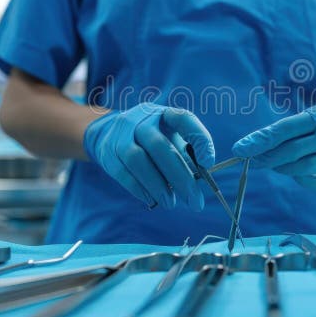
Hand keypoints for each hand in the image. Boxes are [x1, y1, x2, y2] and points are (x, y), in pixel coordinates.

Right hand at [84, 103, 212, 209]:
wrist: (110, 133)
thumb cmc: (152, 141)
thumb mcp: (171, 139)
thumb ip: (186, 156)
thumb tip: (201, 179)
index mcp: (164, 114)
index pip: (184, 119)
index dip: (199, 139)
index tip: (208, 163)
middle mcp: (141, 119)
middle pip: (159, 146)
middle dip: (179, 177)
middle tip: (193, 201)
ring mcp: (121, 134)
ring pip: (137, 159)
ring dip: (157, 185)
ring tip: (171, 203)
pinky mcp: (107, 151)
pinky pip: (122, 172)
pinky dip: (138, 188)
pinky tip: (151, 200)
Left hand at [232, 93, 315, 189]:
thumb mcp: (306, 115)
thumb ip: (281, 131)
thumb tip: (249, 147)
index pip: (286, 128)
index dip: (261, 140)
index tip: (239, 150)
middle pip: (296, 149)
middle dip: (269, 157)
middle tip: (251, 161)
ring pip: (310, 167)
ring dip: (285, 169)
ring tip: (274, 165)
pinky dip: (304, 181)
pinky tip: (295, 174)